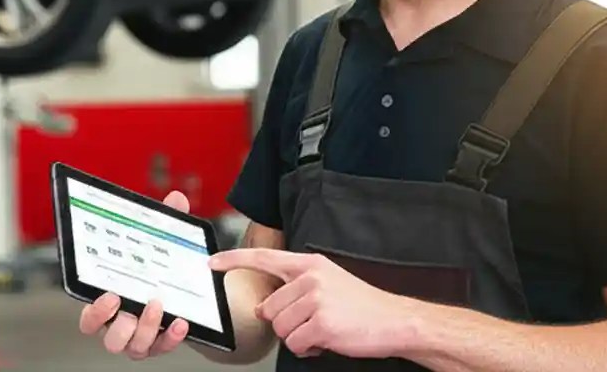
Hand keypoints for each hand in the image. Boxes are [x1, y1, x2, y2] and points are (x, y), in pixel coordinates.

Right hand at [76, 191, 192, 359]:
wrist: (181, 293)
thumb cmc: (154, 268)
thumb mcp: (156, 246)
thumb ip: (163, 224)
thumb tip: (175, 200)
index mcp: (108, 304)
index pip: (88, 320)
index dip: (94, 313)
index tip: (110, 295)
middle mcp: (119, 326)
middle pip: (109, 339)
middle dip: (119, 325)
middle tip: (127, 301)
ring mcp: (139, 338)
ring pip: (133, 348)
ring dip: (146, 328)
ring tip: (159, 304)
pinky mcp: (159, 344)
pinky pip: (161, 348)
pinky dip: (170, 338)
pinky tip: (181, 322)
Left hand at [209, 248, 416, 359]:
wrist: (394, 321)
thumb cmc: (361, 305)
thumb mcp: (327, 284)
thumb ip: (294, 289)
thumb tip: (265, 307)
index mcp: (310, 264)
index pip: (264, 257)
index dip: (234, 260)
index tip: (212, 262)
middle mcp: (310, 277)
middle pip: (270, 308)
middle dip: (285, 323)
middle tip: (312, 323)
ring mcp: (316, 299)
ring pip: (280, 328)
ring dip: (297, 337)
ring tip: (322, 330)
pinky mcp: (322, 323)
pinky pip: (295, 343)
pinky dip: (307, 349)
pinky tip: (326, 340)